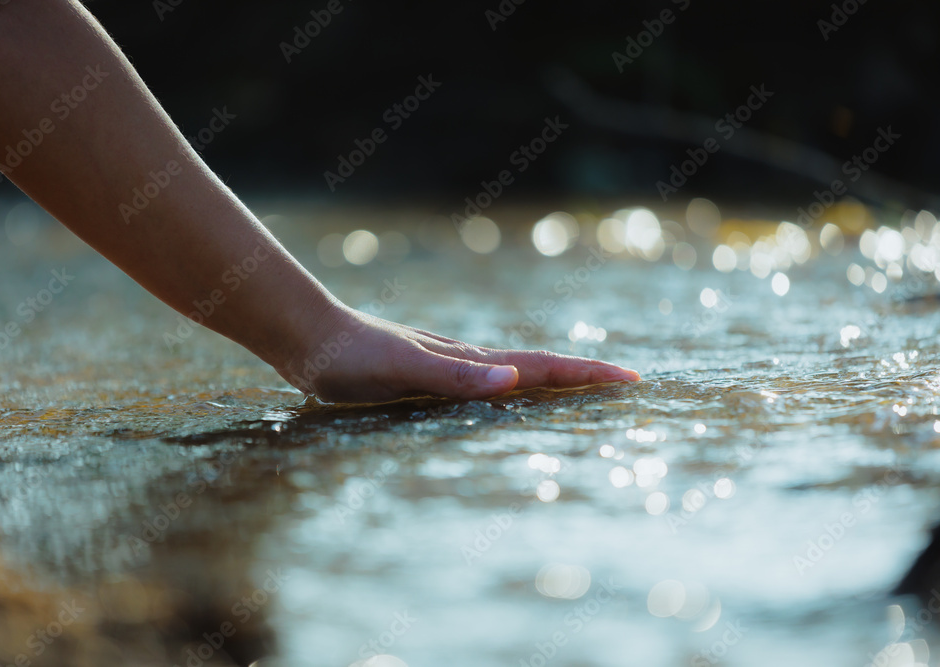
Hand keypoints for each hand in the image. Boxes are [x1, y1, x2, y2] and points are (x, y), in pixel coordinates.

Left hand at [277, 305, 639, 402]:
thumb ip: (453, 375)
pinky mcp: (428, 379)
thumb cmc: (350, 353)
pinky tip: (508, 401)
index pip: (540, 367)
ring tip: (584, 393)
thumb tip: (512, 381)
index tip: (631, 379)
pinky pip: (485, 388)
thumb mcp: (401, 366)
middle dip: (583, 377)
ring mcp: (449, 369)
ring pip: (514, 376)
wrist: (310, 336)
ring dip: (553, 383)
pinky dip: (513, 393)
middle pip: (537, 369)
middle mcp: (466, 362)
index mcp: (468, 360)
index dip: (586, 374)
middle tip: (626, 385)